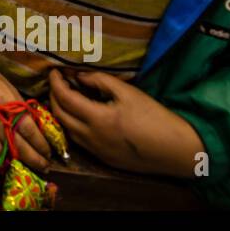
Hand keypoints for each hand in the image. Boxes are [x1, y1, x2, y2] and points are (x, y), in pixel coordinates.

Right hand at [0, 56, 50, 173]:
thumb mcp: (8, 88)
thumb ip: (20, 108)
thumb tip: (35, 126)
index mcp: (8, 102)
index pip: (29, 129)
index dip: (41, 144)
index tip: (49, 152)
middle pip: (18, 145)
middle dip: (34, 159)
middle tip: (44, 166)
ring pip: (2, 152)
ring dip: (17, 161)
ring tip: (27, 164)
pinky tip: (6, 158)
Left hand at [48, 69, 204, 177]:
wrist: (176, 149)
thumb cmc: (154, 117)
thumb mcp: (128, 92)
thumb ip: (100, 81)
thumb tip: (78, 76)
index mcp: (97, 119)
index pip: (64, 98)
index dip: (55, 82)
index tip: (54, 71)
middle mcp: (91, 138)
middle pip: (59, 115)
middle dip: (53, 96)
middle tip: (57, 82)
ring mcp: (96, 151)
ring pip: (67, 130)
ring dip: (60, 112)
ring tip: (65, 96)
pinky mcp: (103, 159)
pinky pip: (78, 140)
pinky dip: (72, 125)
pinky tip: (79, 115)